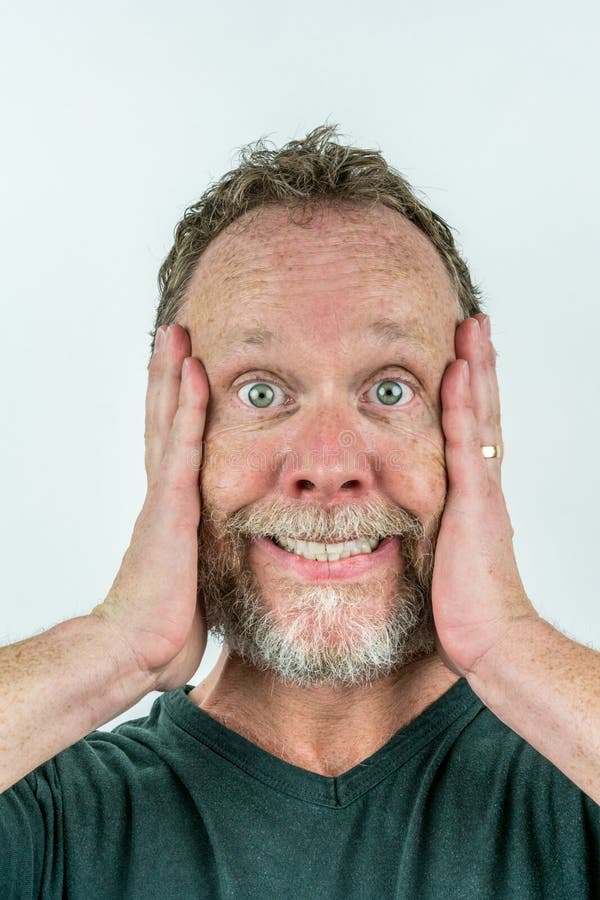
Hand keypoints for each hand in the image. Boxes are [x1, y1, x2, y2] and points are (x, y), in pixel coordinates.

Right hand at [90, 324, 208, 691]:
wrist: (137, 650)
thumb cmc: (163, 628)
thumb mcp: (194, 587)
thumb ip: (203, 568)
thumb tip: (221, 575)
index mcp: (169, 512)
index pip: (171, 447)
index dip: (174, 408)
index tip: (181, 374)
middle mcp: (162, 495)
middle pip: (162, 421)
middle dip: (166, 376)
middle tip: (171, 334)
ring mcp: (164, 497)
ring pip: (167, 421)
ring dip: (173, 374)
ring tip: (175, 333)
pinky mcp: (171, 506)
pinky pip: (184, 444)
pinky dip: (188, 405)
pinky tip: (194, 371)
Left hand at [431, 314, 538, 677]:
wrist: (492, 639)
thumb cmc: (466, 609)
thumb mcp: (444, 560)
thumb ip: (437, 534)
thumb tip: (415, 527)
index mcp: (476, 497)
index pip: (475, 432)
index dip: (472, 394)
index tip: (464, 358)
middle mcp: (484, 484)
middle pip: (484, 412)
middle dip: (479, 366)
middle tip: (475, 324)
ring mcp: (481, 489)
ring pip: (479, 415)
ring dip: (475, 368)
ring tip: (472, 327)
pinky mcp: (472, 501)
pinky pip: (464, 441)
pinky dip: (462, 403)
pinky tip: (457, 370)